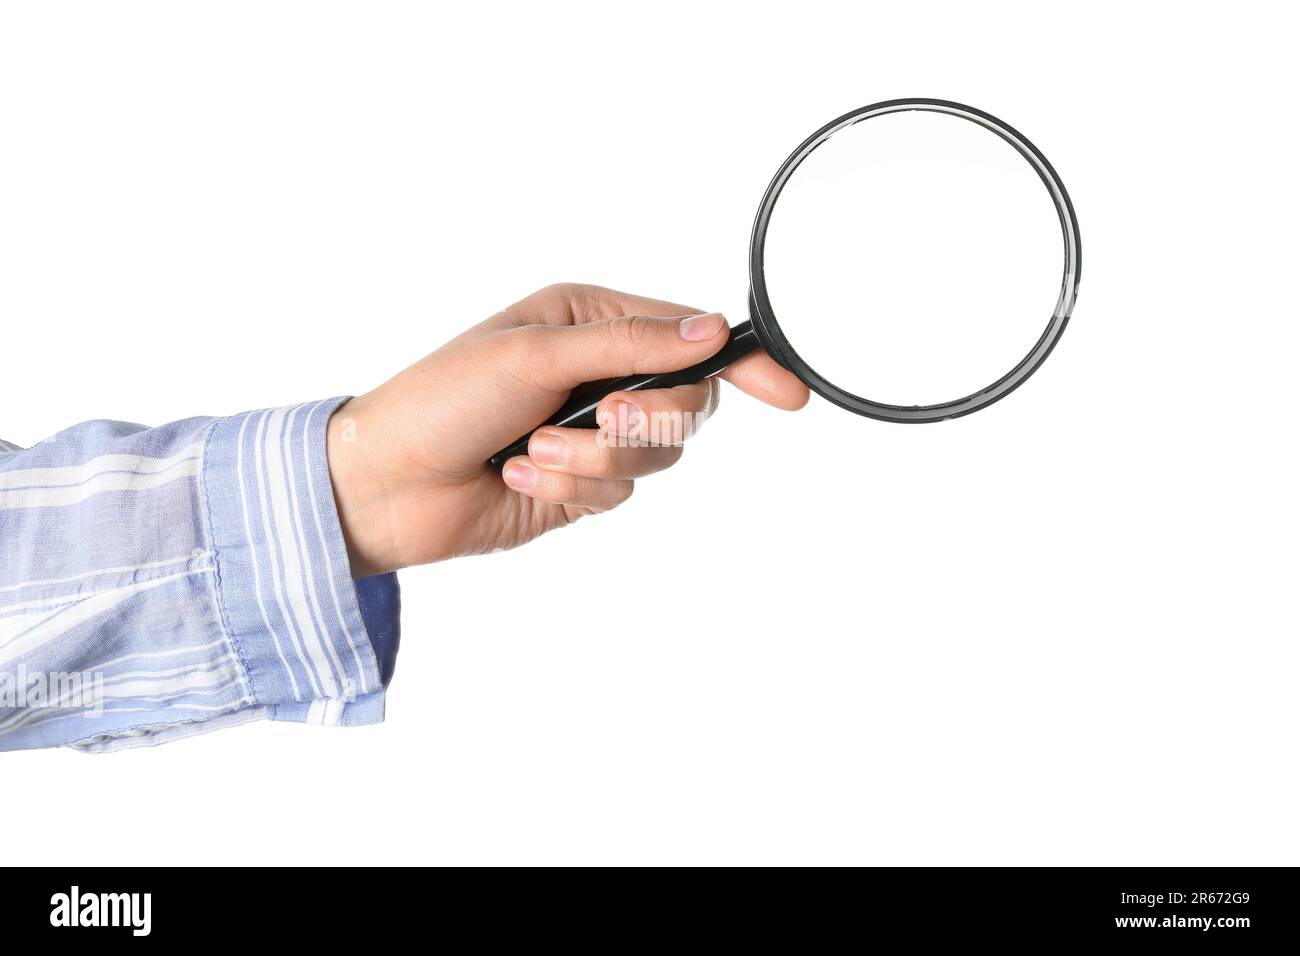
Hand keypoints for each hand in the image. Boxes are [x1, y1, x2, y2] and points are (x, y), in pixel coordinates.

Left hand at [327, 283, 808, 575]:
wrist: (386, 484)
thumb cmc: (440, 399)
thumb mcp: (535, 353)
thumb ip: (630, 344)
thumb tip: (709, 332)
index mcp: (589, 321)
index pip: (687, 337)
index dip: (742, 364)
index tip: (785, 393)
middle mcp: (598, 373)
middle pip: (686, 402)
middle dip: (644, 419)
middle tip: (601, 417)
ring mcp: (591, 433)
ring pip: (655, 456)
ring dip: (593, 459)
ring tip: (534, 451)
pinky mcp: (580, 485)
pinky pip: (617, 493)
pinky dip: (569, 488)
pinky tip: (519, 476)